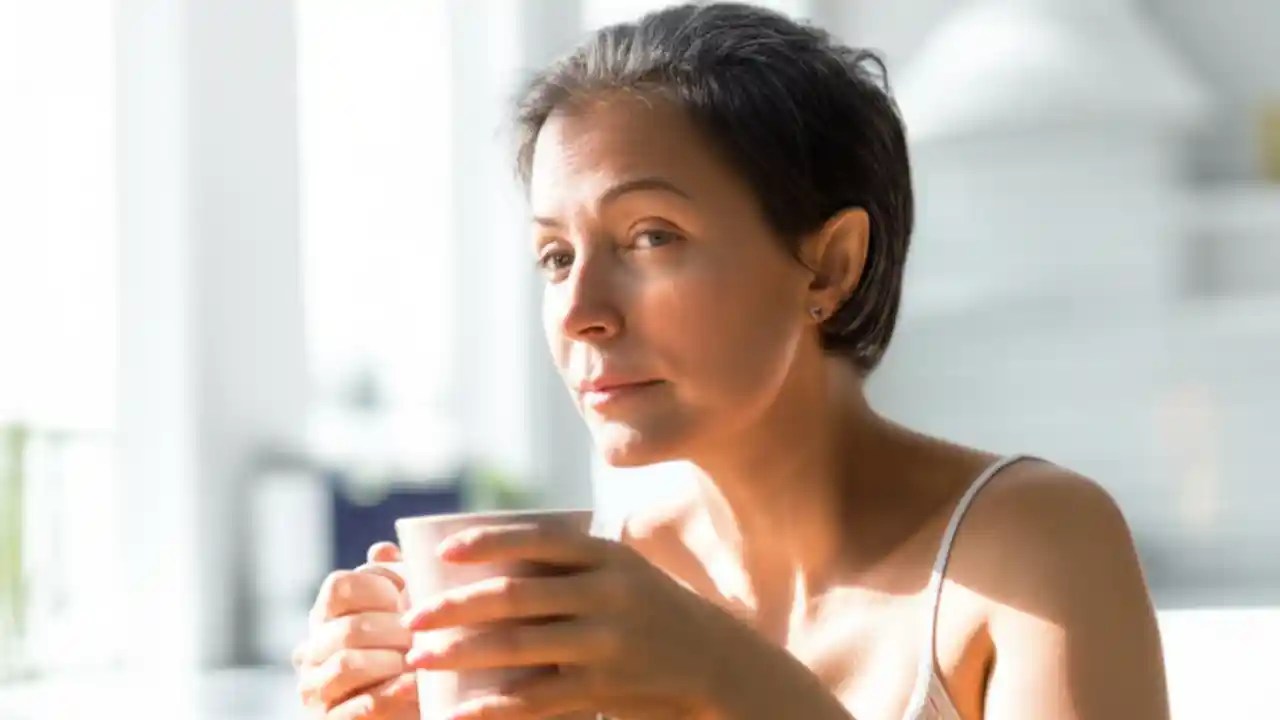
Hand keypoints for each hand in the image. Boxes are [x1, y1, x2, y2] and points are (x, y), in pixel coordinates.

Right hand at [293, 542, 419, 718]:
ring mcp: (316, 689)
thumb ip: (397, 581)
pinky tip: (415, 689)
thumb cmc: (410, 655)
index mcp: (327, 616)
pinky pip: (356, 707)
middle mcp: (312, 650)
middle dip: (395, 630)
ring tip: (423, 660)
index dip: (379, 586)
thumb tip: (383, 548)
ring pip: (347, 664)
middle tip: (429, 632)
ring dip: (391, 661)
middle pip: (348, 627)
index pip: (339, 586)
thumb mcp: (407, 614)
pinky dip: (389, 695)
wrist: (412, 708)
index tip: (412, 595)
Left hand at [400, 522, 757, 719]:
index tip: (443, 553)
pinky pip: (538, 698)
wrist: (714, 662)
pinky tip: (461, 711)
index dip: (487, 542)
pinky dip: (495, 706)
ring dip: (461, 653)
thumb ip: (566, 562)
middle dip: (455, 606)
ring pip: (518, 647)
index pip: (537, 540)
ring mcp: (605, 642)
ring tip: (420, 659)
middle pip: (515, 595)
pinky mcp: (603, 688)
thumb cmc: (649, 607)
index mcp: (607, 555)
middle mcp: (606, 594)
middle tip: (412, 618)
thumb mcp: (620, 570)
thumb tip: (483, 555)